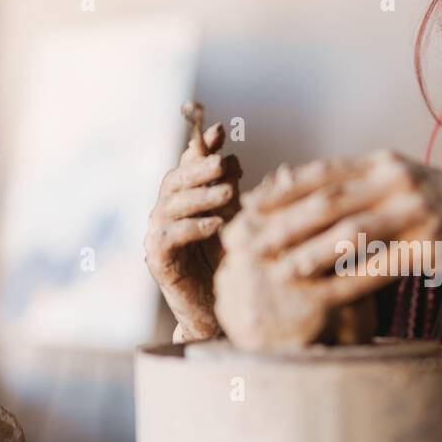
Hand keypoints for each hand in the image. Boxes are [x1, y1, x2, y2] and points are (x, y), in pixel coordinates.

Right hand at [143, 103, 241, 341]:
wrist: (218, 310)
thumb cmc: (233, 264)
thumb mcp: (248, 225)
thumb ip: (258, 199)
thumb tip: (284, 170)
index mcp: (187, 198)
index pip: (189, 164)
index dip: (202, 146)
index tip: (221, 131)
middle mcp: (168, 211)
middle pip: (175, 178)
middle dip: (199, 168)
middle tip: (223, 162)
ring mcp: (158, 234)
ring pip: (171, 204)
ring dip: (199, 195)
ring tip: (227, 193)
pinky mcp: (157, 259)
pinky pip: (168, 236)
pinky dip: (192, 227)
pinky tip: (217, 224)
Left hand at [213, 150, 441, 348]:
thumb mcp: (408, 185)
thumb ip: (366, 188)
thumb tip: (316, 197)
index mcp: (385, 162)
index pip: (321, 173)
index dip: (280, 190)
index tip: (247, 207)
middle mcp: (397, 179)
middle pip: (327, 201)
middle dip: (281, 222)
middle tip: (248, 241)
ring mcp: (416, 208)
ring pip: (349, 231)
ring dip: (308, 252)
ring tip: (276, 269)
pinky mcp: (432, 241)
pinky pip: (381, 264)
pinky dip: (349, 278)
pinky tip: (325, 292)